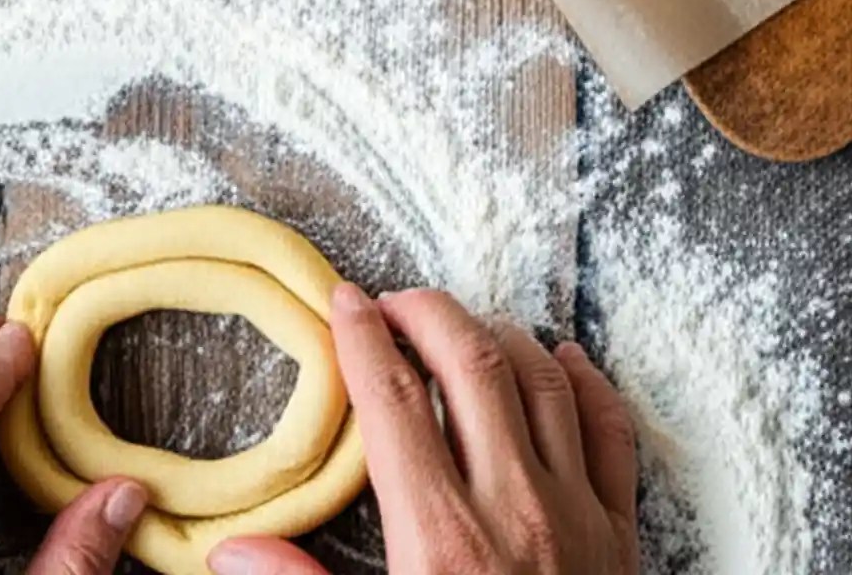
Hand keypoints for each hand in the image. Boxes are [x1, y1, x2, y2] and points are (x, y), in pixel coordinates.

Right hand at [209, 286, 637, 574]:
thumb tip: (232, 551)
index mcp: (441, 538)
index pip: (393, 401)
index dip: (361, 337)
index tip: (342, 301)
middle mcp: (514, 507)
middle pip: (469, 365)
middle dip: (426, 312)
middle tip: (392, 302)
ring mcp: (577, 513)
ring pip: (540, 380)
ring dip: (495, 334)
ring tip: (457, 323)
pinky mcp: (619, 530)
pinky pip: (609, 428)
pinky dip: (584, 380)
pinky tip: (558, 357)